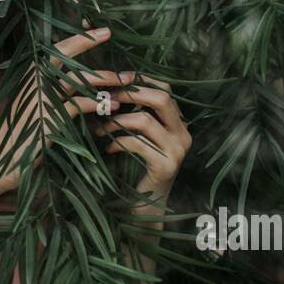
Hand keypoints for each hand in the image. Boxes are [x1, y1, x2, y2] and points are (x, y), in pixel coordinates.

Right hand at [0, 25, 115, 193]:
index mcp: (30, 75)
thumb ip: (53, 89)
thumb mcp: (36, 106)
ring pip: (78, 80)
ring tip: (127, 83)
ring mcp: (39, 98)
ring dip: (106, 80)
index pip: (58, 49)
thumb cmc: (22, 134)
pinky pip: (79, 105)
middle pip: (66, 57)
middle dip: (94, 50)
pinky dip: (99, 104)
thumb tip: (82, 77)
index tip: (104, 30)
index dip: (81, 37)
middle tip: (119, 50)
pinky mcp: (47, 118)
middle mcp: (33, 82)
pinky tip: (115, 108)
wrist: (2, 162)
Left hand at [94, 73, 190, 193]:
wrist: (146, 206)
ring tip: (100, 128)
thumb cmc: (137, 168)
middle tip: (105, 97)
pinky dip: (118, 141)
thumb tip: (110, 88)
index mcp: (178, 123)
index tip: (116, 78)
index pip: (165, 88)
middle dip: (130, 93)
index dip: (141, 80)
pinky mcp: (165, 166)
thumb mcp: (140, 137)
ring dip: (117, 120)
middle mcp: (183, 134)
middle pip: (162, 98)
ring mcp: (177, 151)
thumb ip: (135, 115)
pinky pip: (138, 144)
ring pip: (146, 120)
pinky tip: (108, 147)